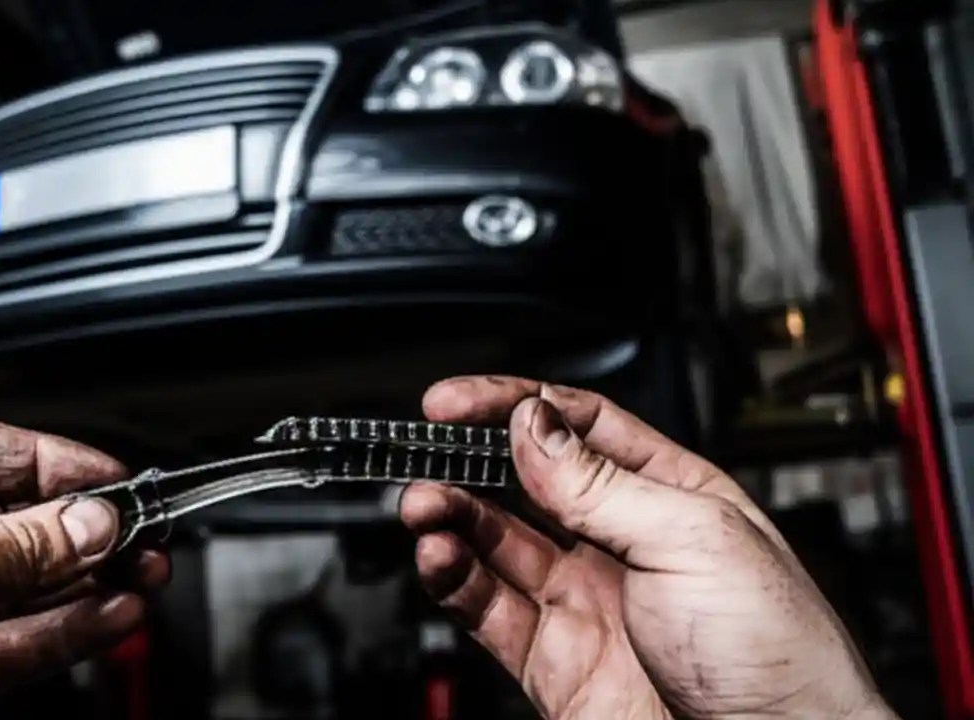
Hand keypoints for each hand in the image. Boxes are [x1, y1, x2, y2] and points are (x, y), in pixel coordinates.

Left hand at [0, 419, 167, 718]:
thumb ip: (14, 539)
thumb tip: (90, 520)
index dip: (46, 459)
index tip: (108, 474)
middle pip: (4, 521)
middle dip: (77, 526)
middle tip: (138, 530)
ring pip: (19, 588)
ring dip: (86, 581)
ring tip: (144, 572)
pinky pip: (14, 643)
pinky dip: (69, 629)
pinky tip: (112, 615)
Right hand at [401, 376, 895, 719]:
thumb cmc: (779, 656)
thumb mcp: (692, 540)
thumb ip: (600, 484)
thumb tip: (531, 425)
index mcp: (669, 495)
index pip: (577, 427)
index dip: (513, 405)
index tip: (456, 401)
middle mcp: (621, 543)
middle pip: (525, 482)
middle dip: (471, 461)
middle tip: (426, 449)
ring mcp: (585, 601)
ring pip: (496, 542)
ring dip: (453, 516)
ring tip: (423, 505)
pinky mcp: (554, 660)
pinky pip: (487, 607)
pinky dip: (453, 578)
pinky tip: (437, 556)